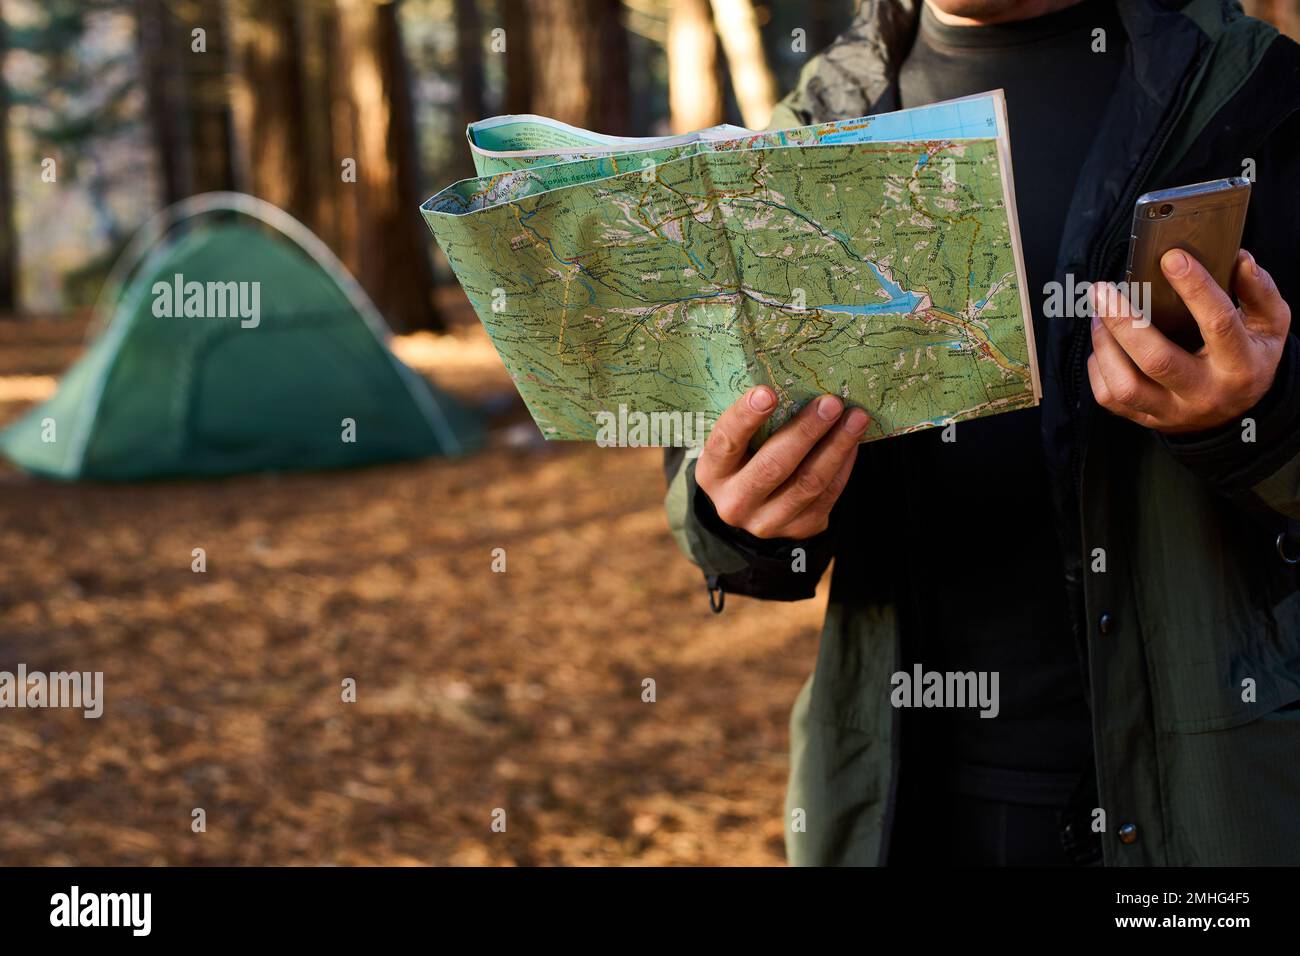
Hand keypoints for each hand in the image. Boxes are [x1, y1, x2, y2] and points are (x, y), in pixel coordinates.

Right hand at [695, 387, 870, 538]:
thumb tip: (795, 382)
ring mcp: (767, 522)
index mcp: (713, 473)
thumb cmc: (746, 460)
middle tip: (831, 403)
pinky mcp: (799, 529)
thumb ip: (754, 423)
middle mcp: (735, 503)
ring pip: (808, 483)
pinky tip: (853, 441)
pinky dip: (843, 464)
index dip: (745, 418)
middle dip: (805, 431)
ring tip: (855, 418)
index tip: (768, 392)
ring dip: (836, 446)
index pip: (725, 443)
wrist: (755, 509)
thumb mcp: (736, 445)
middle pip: (773, 466)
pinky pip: (828, 495)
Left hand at [1088, 248, 1290, 433]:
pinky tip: (1103, 343)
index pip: (1217, 323)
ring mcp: (1172, 411)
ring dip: (1104, 345)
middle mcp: (1204, 393)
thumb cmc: (1250, 358)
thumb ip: (1259, 291)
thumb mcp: (1270, 325)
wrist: (1237, 413)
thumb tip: (1239, 259)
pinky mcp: (1147, 419)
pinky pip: (1110, 398)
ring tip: (1098, 313)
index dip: (1194, 288)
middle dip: (1123, 321)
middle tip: (1102, 289)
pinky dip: (1098, 367)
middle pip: (1156, 360)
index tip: (1171, 258)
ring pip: (1125, 386)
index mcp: (1240, 366)